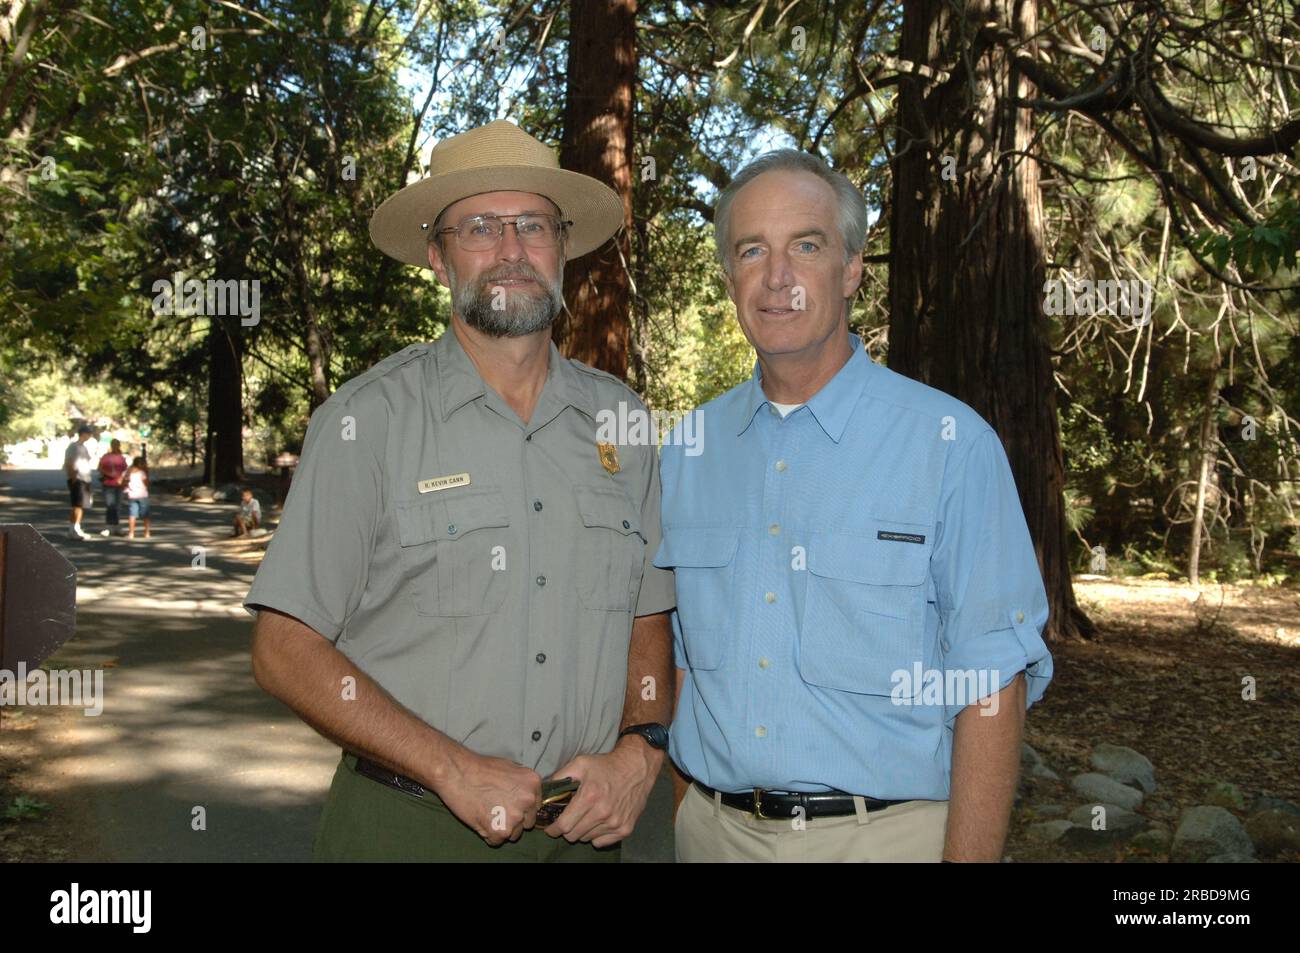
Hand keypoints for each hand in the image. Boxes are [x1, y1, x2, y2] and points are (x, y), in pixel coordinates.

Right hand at [435, 749, 541, 846]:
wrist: (457, 773)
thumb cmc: (480, 768)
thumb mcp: (511, 768)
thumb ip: (522, 785)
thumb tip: (526, 797)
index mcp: (533, 784)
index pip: (535, 806)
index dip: (522, 807)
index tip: (509, 804)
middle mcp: (528, 801)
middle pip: (527, 822)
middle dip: (514, 819)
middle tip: (496, 810)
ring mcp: (515, 817)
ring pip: (513, 834)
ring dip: (502, 828)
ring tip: (487, 813)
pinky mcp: (499, 830)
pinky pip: (497, 841)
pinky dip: (488, 834)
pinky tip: (480, 819)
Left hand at [544, 736, 661, 846]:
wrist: (637, 767)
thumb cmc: (606, 765)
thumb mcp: (580, 763)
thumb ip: (560, 777)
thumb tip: (543, 791)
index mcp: (590, 797)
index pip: (564, 825)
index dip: (553, 828)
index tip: (551, 826)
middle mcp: (603, 813)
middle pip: (573, 835)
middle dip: (566, 829)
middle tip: (568, 819)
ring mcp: (615, 823)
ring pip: (586, 839)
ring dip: (582, 831)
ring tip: (586, 816)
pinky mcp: (625, 829)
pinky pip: (601, 842)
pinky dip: (596, 835)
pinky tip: (598, 821)